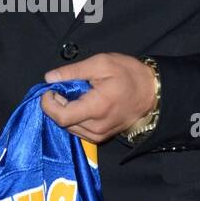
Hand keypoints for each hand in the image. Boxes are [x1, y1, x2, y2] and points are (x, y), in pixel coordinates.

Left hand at [42, 53, 156, 142]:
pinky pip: (78, 130)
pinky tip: (80, 104)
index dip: (49, 104)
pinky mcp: (100, 137)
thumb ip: (73, 71)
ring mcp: (99, 135)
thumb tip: (49, 78)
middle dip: (56, 105)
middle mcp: (97, 127)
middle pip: (62, 122)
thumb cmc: (128, 74)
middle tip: (63, 88)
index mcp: (97, 108)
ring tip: (74, 95)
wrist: (151, 92)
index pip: (61, 116)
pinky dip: (73, 118)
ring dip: (64, 111)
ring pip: (68, 127)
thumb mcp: (101, 63)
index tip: (50, 89)